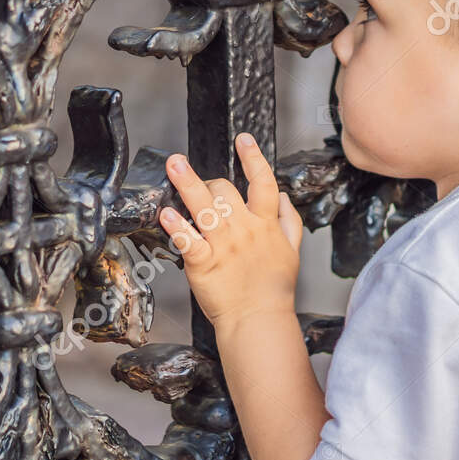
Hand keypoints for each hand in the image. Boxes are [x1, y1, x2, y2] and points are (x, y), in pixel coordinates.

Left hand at [158, 133, 304, 330]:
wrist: (258, 321)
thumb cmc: (273, 289)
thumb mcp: (292, 251)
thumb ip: (289, 221)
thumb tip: (283, 196)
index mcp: (266, 224)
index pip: (263, 182)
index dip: (253, 158)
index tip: (244, 139)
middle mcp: (244, 230)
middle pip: (226, 190)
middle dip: (212, 182)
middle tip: (204, 186)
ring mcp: (223, 245)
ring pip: (203, 206)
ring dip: (186, 182)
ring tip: (174, 163)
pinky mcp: (203, 263)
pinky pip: (188, 239)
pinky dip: (176, 225)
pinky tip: (166, 213)